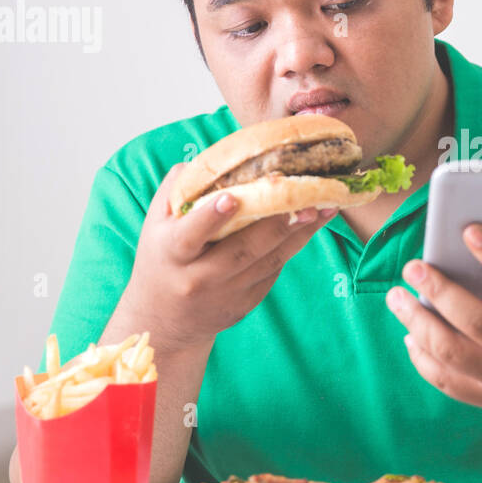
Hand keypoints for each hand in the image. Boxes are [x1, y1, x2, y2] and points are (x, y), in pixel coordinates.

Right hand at [115, 163, 337, 351]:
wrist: (165, 321)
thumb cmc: (161, 261)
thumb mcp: (154, 227)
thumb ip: (175, 192)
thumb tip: (205, 162)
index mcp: (173, 254)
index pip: (191, 235)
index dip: (210, 218)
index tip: (231, 198)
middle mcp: (200, 278)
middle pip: (244, 250)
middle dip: (277, 225)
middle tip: (308, 200)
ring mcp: (226, 293)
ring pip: (268, 261)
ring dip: (300, 233)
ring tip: (327, 208)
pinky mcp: (246, 303)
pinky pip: (274, 271)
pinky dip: (294, 246)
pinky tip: (313, 225)